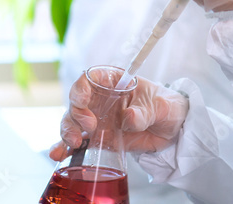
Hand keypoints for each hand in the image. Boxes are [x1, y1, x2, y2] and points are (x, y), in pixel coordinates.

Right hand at [49, 72, 188, 159]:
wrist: (174, 130)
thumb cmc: (166, 107)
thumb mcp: (160, 106)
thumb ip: (144, 112)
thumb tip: (129, 118)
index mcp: (114, 82)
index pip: (90, 78)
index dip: (81, 87)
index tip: (82, 100)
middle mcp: (100, 99)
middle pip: (76, 102)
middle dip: (76, 114)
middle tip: (89, 127)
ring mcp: (97, 119)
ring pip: (72, 122)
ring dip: (68, 132)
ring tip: (74, 144)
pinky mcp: (98, 138)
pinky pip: (77, 143)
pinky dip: (65, 148)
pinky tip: (58, 154)